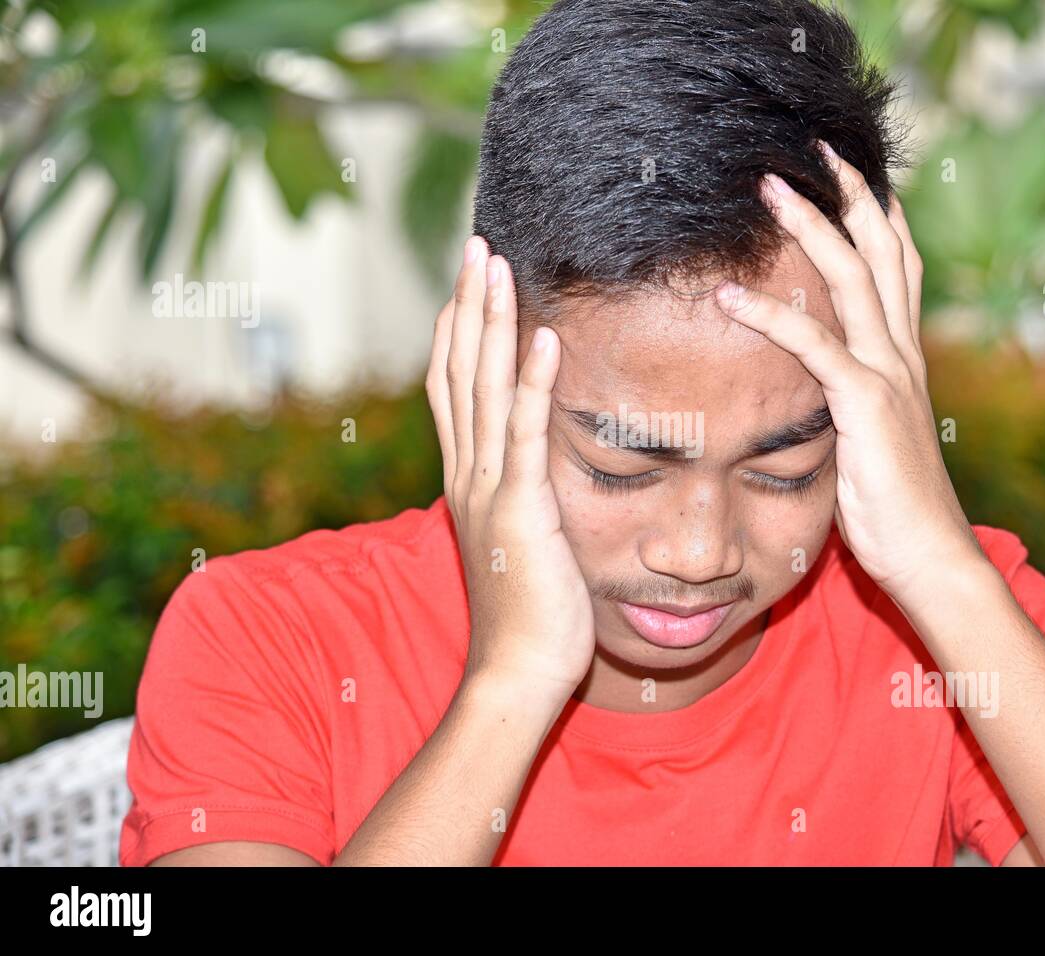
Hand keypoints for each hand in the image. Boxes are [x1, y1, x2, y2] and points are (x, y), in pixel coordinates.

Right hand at [426, 237, 594, 702]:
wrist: (517, 672)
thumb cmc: (529, 613)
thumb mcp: (521, 540)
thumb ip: (521, 497)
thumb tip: (535, 468)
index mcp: (468, 480)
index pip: (454, 390)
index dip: (459, 332)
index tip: (469, 283)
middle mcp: (468, 474)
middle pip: (460, 372)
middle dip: (467, 305)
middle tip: (475, 246)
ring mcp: (490, 489)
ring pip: (483, 388)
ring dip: (490, 322)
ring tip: (496, 264)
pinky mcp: (522, 509)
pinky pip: (526, 433)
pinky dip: (531, 382)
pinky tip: (543, 337)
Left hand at [713, 142, 986, 608]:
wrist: (932, 558)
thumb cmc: (896, 511)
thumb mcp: (873, 442)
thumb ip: (853, 405)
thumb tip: (818, 393)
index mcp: (905, 360)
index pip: (898, 268)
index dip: (877, 216)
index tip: (850, 174)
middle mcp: (903, 355)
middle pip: (881, 252)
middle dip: (848, 195)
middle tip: (813, 148)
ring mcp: (889, 375)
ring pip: (853, 279)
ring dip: (811, 227)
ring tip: (769, 188)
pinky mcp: (866, 405)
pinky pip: (814, 346)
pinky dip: (769, 315)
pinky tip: (728, 295)